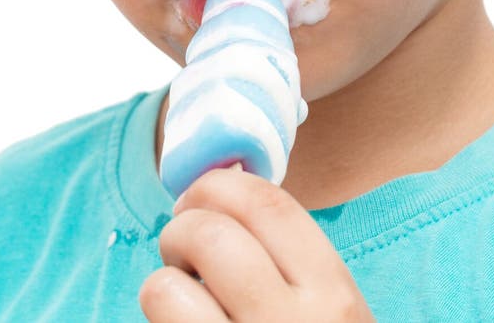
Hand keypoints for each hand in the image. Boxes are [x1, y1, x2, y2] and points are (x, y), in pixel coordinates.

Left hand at [139, 167, 374, 321]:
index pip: (268, 203)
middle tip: (180, 242)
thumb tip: (225, 201)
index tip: (202, 193)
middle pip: (212, 234)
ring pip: (169, 287)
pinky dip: (160, 313)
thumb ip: (296, 264)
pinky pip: (162, 322)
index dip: (221, 183)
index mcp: (332, 292)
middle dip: (183, 224)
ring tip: (178, 292)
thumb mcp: (334, 310)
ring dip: (162, 279)